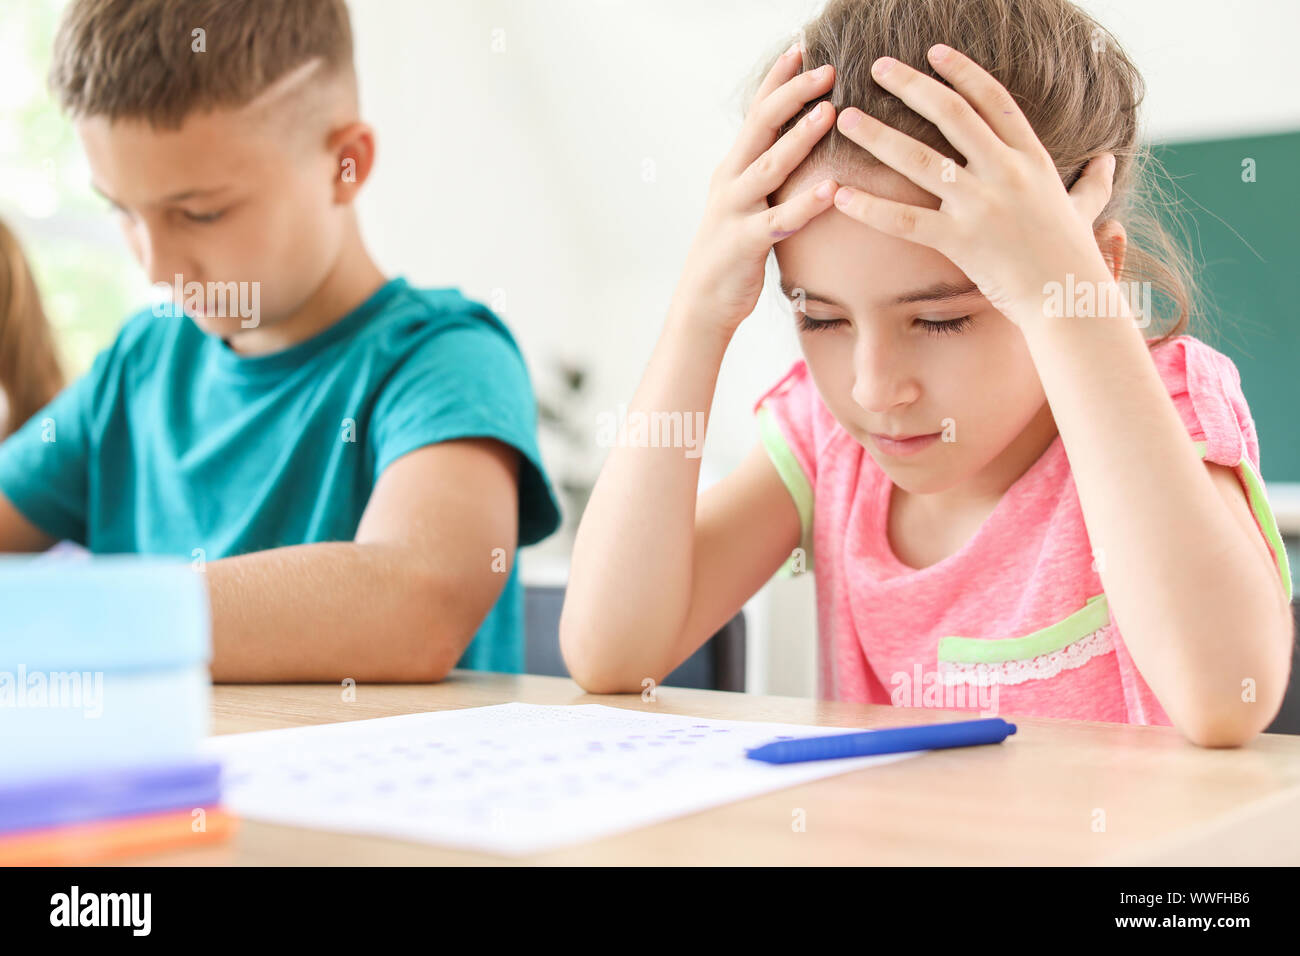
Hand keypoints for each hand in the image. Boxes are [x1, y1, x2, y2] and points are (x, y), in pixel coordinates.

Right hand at [671, 43, 839, 335]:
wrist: (702, 304)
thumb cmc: (733, 255)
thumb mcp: (748, 205)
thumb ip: (767, 176)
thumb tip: (799, 148)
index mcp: (733, 168)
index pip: (756, 113)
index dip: (778, 80)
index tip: (802, 48)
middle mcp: (730, 181)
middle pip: (760, 126)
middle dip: (793, 94)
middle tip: (827, 69)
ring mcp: (734, 211)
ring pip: (770, 166)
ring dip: (800, 137)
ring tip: (830, 113)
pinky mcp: (744, 244)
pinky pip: (779, 220)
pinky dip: (805, 204)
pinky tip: (830, 189)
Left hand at [828, 44, 1117, 327]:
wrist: (1069, 300)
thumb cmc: (1073, 258)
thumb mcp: (1087, 210)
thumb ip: (1092, 183)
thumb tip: (1107, 162)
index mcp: (1031, 159)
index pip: (993, 100)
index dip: (962, 72)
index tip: (934, 52)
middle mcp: (1005, 173)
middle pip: (951, 115)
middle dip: (911, 86)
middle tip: (878, 67)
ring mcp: (981, 206)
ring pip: (919, 159)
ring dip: (877, 135)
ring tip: (844, 118)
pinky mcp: (960, 241)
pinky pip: (904, 220)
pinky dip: (869, 207)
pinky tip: (839, 193)